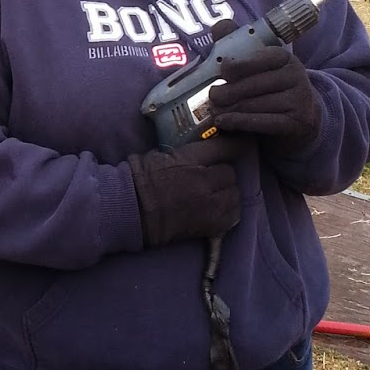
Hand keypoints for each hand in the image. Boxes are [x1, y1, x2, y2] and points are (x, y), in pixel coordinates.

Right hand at [127, 137, 243, 247]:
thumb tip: (208, 146)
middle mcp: (203, 181)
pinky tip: (217, 207)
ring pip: (234, 193)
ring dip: (227, 191)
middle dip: (222, 172)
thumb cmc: (140, 180)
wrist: (130, 211)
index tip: (239, 143)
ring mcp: (208, 205)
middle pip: (230, 172)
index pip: (226, 147)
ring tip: (214, 192)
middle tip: (210, 174)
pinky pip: (232, 215)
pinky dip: (228, 210)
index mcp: (190, 159)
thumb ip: (189, 151)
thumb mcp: (161, 153)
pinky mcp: (209, 225)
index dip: (235, 144)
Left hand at [206, 35, 321, 157]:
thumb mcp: (258, 64)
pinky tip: (223, 121)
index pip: (260, 59)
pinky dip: (239, 122)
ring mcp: (299, 100)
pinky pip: (263, 122)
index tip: (223, 70)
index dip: (240, 65)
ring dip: (230, 108)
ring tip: (213, 110)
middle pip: (254, 84)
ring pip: (255, 104)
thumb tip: (220, 26)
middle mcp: (296, 76)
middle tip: (212, 96)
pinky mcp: (297, 123)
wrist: (301, 117)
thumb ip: (238, 44)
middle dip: (228, 91)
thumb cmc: (270, 87)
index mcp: (284, 58)